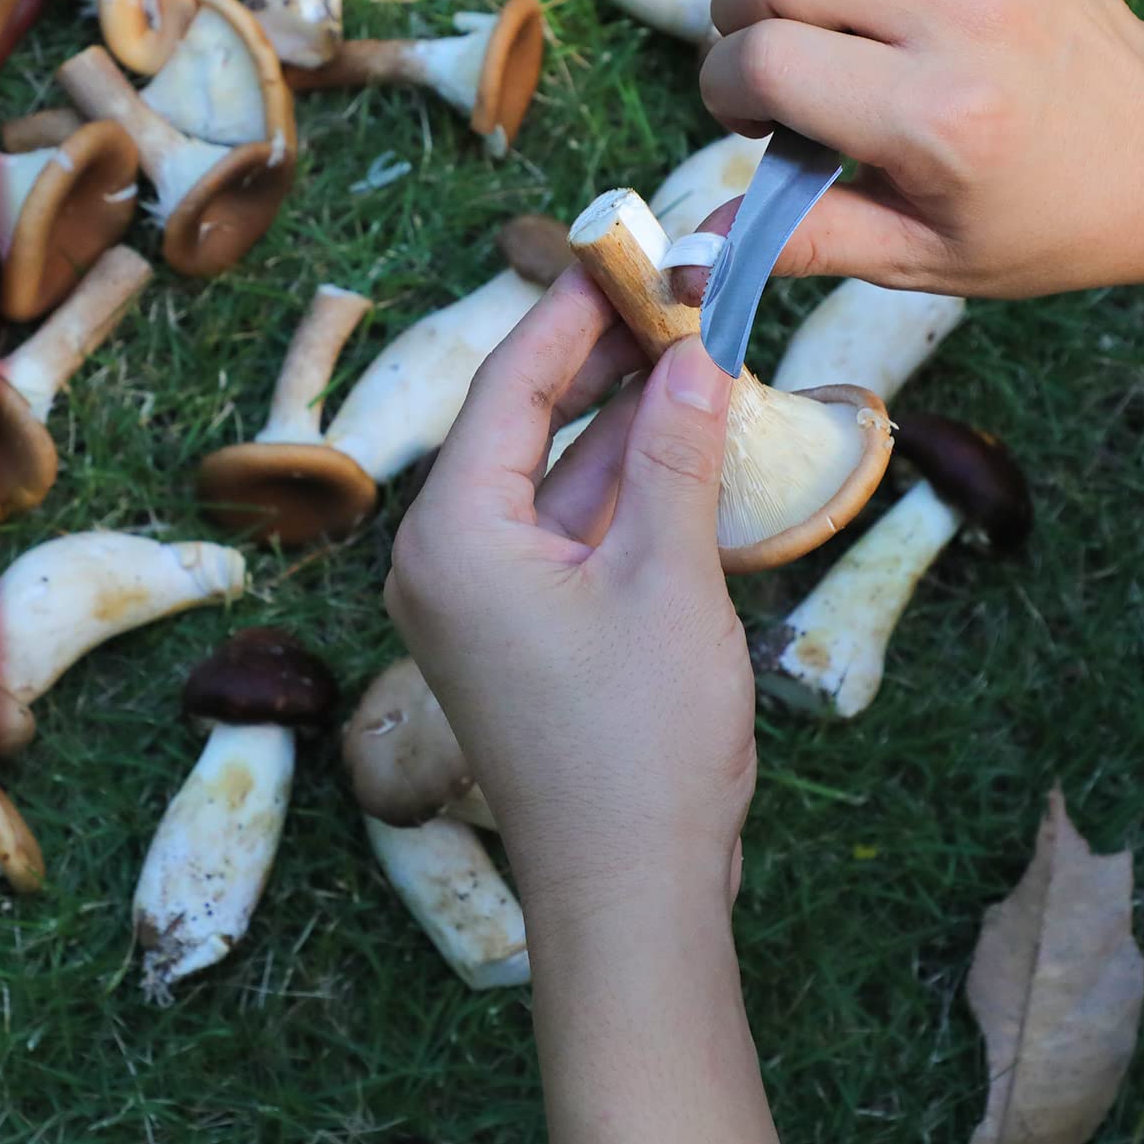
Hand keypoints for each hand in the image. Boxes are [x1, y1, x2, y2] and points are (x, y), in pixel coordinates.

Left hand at [385, 269, 755, 922]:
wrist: (632, 893)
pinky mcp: (525, 630)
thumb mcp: (669, 580)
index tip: (631, 251)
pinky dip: (624, 483)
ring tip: (692, 349)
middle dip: (602, 356)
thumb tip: (695, 353)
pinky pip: (570, 527)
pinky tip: (682, 440)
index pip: (508, 383)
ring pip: (554, 474)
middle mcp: (448, 559)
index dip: (575, 309)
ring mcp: (485, 599)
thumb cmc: (640, 745)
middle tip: (675, 293)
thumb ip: (676, 454)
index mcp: (453, 537)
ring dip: (622, 418)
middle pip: (524, 421)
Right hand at [697, 0, 1143, 298]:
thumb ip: (800, 242)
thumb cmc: (1039, 219)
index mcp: (941, 116)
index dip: (725, 91)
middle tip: (773, 58)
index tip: (756, 120)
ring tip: (816, 7)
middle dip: (736, 12)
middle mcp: (968, 9)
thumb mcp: (921, 259)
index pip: (762, 60)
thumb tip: (682, 255)